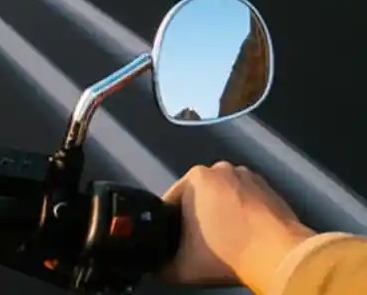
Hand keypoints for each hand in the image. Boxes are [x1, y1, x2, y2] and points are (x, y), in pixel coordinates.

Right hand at [161, 161, 313, 293]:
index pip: (170, 201)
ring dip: (221, 215)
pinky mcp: (271, 189)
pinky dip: (243, 215)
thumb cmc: (227, 253)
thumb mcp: (181, 267)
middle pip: (198, 197)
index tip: (175, 243)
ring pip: (223, 198)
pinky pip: (247, 201)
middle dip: (197, 218)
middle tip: (200, 244)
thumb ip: (161, 266)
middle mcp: (221, 169)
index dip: (169, 224)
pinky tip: (245, 236)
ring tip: (225, 241)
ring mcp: (249, 177)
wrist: (280, 257)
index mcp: (195, 177)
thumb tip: (155, 268)